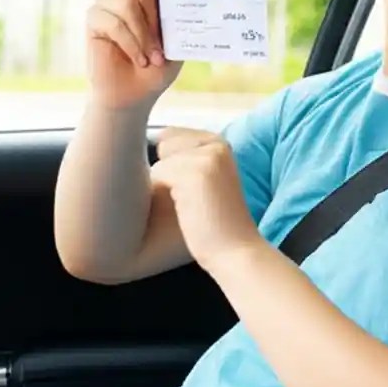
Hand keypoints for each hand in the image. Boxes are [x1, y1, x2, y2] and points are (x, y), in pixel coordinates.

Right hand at [85, 0, 188, 110]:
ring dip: (143, 36)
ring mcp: (107, 4)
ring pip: (127, 5)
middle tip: (162, 50)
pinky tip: (138, 60)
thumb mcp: (176, 44)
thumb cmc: (157, 68)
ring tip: (152, 59)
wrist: (134, 94)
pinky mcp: (93, 19)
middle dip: (154, 19)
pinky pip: (113, 23)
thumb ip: (180, 23)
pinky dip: (130, 44)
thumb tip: (195, 4)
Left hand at [151, 127, 264, 271]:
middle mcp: (216, 144)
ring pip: (160, 161)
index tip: (195, 190)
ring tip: (191, 206)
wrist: (235, 251)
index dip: (172, 166)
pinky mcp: (196, 171)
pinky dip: (163, 196)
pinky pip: (157, 174)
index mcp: (220, 144)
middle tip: (193, 200)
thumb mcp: (203, 181)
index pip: (171, 136)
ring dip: (166, 187)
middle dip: (168, 173)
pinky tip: (187, 210)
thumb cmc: (214, 224)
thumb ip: (183, 160)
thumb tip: (152, 145)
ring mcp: (208, 156)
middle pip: (164, 146)